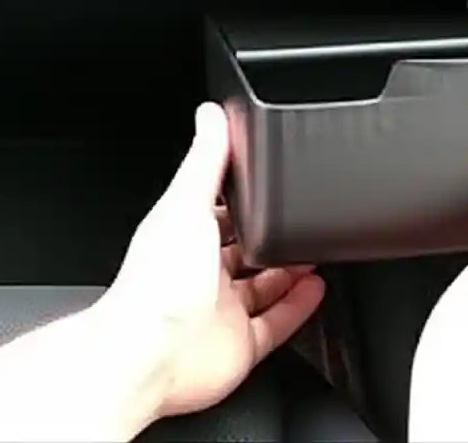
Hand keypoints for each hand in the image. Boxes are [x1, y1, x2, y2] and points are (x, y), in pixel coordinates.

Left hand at [100, 102, 325, 423]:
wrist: (149, 353)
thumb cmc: (156, 284)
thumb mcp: (185, 204)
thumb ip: (204, 160)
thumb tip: (211, 115)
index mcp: (181, 238)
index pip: (215, 211)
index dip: (243, 198)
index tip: (270, 181)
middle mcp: (199, 275)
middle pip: (242, 252)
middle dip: (271, 237)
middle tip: (302, 218)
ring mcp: (219, 312)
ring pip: (262, 288)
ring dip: (291, 271)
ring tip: (318, 249)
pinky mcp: (237, 345)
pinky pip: (275, 324)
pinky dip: (299, 307)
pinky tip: (317, 289)